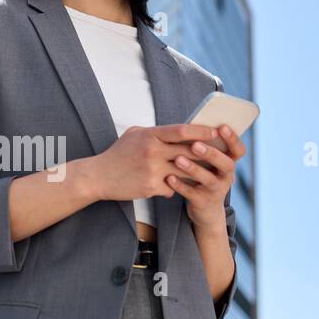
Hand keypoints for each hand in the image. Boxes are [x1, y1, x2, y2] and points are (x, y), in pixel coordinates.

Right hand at [83, 124, 226, 202]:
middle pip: (188, 151)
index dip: (201, 131)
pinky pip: (173, 187)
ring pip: (185, 171)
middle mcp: (152, 151)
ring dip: (195, 172)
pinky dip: (176, 188)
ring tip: (206, 172)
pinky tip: (175, 188)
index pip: (182, 130)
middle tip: (219, 153)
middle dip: (206, 153)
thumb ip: (155, 132)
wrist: (98, 176)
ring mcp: (152, 170)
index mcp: (149, 135)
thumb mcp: (134, 135)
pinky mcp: (151, 186)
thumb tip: (177, 131)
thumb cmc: (117, 154)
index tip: (215, 132)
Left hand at [165, 124, 245, 228]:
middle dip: (211, 154)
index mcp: (229, 162)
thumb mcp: (209, 162)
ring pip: (208, 179)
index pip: (238, 150)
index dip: (233, 139)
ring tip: (178, 160)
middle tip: (195, 145)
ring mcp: (216, 190)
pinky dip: (180, 185)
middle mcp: (227, 176)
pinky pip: (191, 193)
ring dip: (193, 169)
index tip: (222, 127)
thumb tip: (191, 125)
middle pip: (226, 164)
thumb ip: (205, 146)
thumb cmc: (203, 175)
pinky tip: (169, 177)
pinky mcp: (202, 201)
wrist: (205, 208)